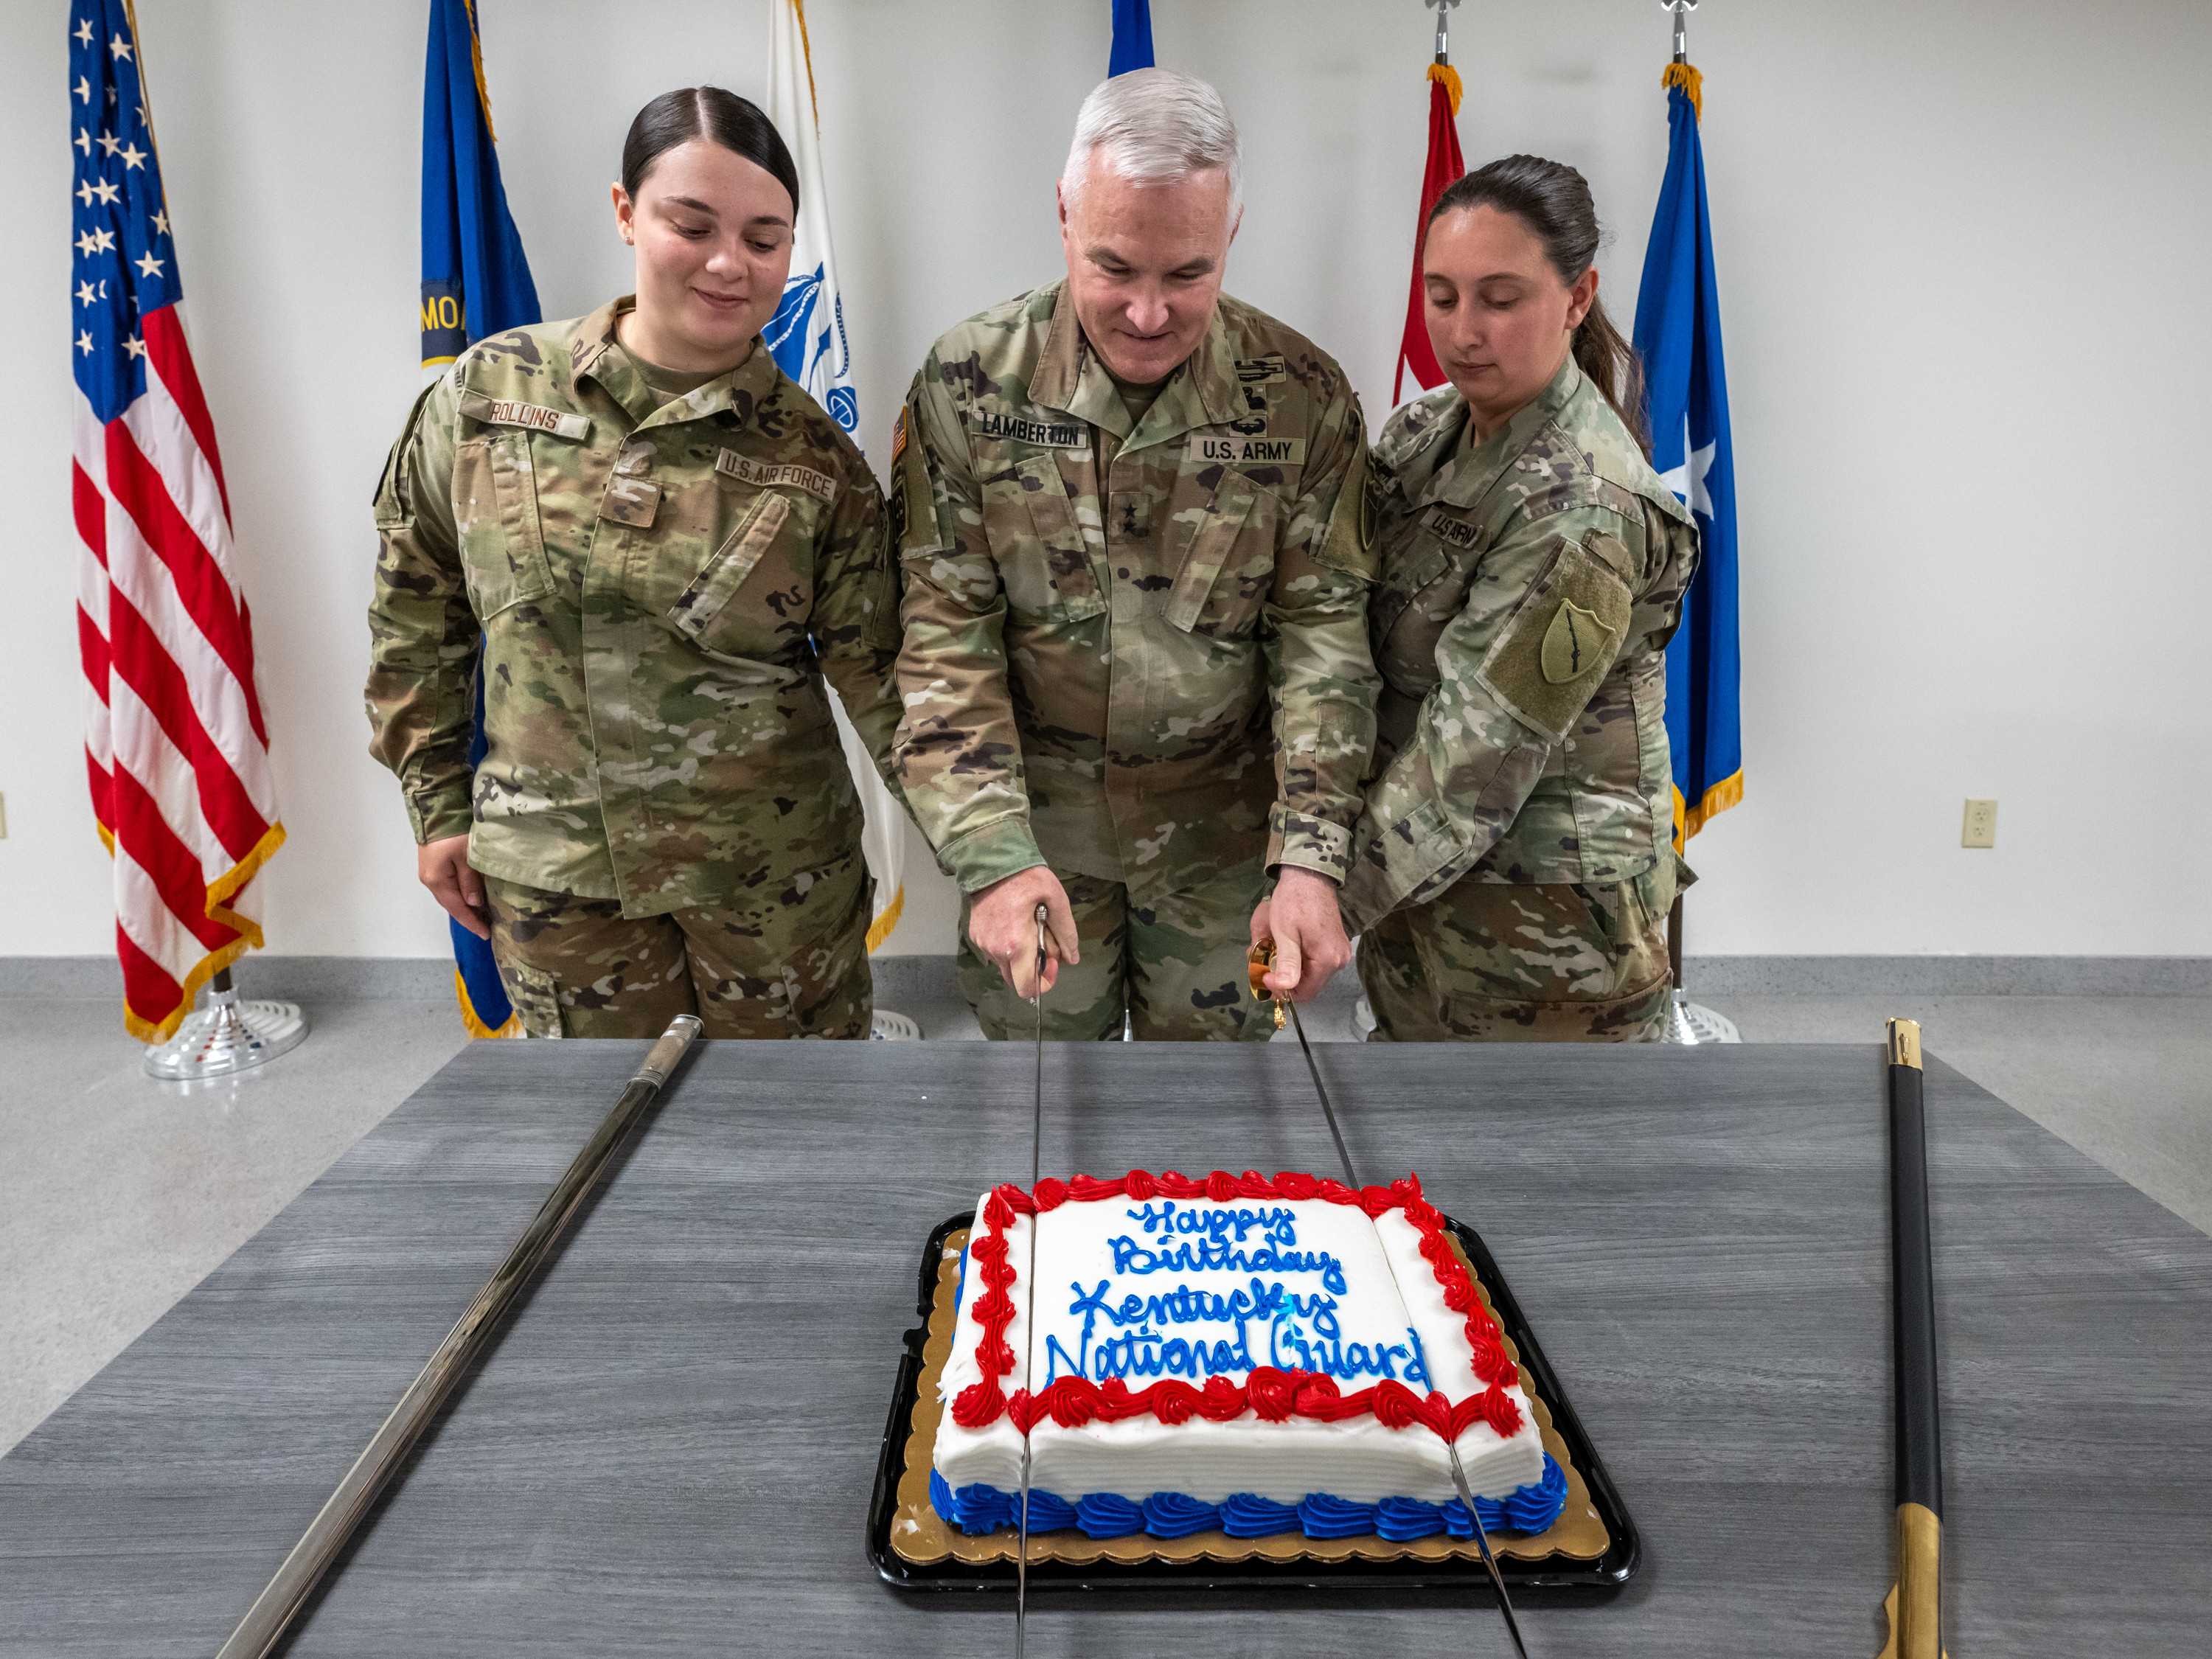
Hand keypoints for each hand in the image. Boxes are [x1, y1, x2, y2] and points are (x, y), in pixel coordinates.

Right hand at [418, 833, 489, 939]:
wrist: (435, 809)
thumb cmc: (453, 831)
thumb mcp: (467, 856)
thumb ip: (470, 881)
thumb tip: (474, 903)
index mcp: (437, 880)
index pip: (457, 908)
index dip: (472, 922)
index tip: (486, 934)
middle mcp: (429, 880)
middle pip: (451, 905)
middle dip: (469, 917)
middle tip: (488, 926)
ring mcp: (429, 873)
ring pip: (449, 897)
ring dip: (464, 907)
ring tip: (482, 915)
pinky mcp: (432, 866)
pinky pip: (447, 887)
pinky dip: (459, 895)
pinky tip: (471, 898)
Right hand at [967, 866, 1078, 999]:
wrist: (990, 861)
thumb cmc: (1025, 877)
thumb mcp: (1056, 899)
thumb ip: (1066, 932)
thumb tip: (1072, 957)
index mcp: (1016, 944)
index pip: (1027, 987)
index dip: (1044, 982)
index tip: (1052, 963)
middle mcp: (996, 949)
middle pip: (1016, 979)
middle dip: (1033, 969)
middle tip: (1043, 943)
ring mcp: (983, 943)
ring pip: (1006, 965)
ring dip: (1020, 956)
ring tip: (1028, 927)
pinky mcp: (976, 936)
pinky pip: (995, 951)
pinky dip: (1008, 946)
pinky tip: (1014, 923)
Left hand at [1256, 867, 1351, 1002]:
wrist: (1309, 875)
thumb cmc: (1294, 901)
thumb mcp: (1285, 933)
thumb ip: (1287, 963)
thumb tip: (1284, 988)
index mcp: (1329, 960)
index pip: (1305, 993)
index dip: (1282, 990)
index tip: (1263, 974)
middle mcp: (1339, 960)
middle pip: (1307, 983)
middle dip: (1282, 975)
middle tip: (1263, 960)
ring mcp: (1339, 951)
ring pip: (1309, 971)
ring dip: (1288, 965)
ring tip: (1271, 948)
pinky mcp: (1335, 943)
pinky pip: (1314, 960)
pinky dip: (1297, 956)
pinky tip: (1285, 942)